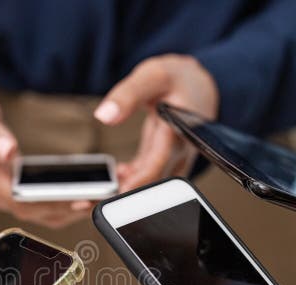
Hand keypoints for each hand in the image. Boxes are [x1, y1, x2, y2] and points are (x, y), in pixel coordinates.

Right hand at [0, 80, 89, 228]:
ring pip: (40, 212)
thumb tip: (8, 152)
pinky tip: (84, 192)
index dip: (53, 204)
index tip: (80, 199)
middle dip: (69, 209)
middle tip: (101, 200)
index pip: (23, 202)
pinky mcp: (11, 186)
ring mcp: (2, 191)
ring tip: (100, 198)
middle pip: (36, 212)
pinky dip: (63, 201)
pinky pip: (40, 203)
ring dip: (70, 209)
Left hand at [94, 55, 218, 190]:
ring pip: (153, 180)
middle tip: (97, 197)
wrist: (198, 83)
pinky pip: (150, 174)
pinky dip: (133, 178)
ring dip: (129, 188)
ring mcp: (174, 156)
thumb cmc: (177, 78)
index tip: (121, 192)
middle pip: (156, 178)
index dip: (142, 179)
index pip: (161, 160)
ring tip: (100, 189)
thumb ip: (128, 95)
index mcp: (180, 128)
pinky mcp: (165, 159)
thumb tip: (104, 115)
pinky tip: (118, 175)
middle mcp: (181, 148)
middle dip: (129, 192)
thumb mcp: (151, 76)